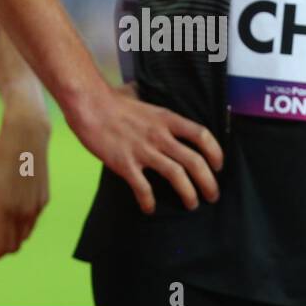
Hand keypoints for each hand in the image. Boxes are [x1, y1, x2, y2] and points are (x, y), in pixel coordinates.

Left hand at [0, 109, 50, 258]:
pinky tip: (12, 207)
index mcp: (6, 208)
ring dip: (12, 235)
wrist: (27, 135)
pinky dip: (21, 223)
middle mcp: (24, 212)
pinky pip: (32, 220)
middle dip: (1, 248)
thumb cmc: (0, 156)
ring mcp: (37, 207)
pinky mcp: (44, 199)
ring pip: (25, 235)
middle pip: (15, 246)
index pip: (2, 248)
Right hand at [65, 81, 222, 213]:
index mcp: (166, 118)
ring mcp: (143, 150)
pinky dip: (149, 202)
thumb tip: (151, 102)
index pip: (202, 135)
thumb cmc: (111, 99)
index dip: (215, 153)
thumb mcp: (140, 97)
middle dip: (208, 183)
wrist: (87, 104)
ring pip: (177, 176)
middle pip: (195, 162)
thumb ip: (151, 106)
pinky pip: (144, 188)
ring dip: (189, 194)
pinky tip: (149, 208)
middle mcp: (160, 135)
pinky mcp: (126, 164)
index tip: (218, 165)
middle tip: (211, 195)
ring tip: (191, 204)